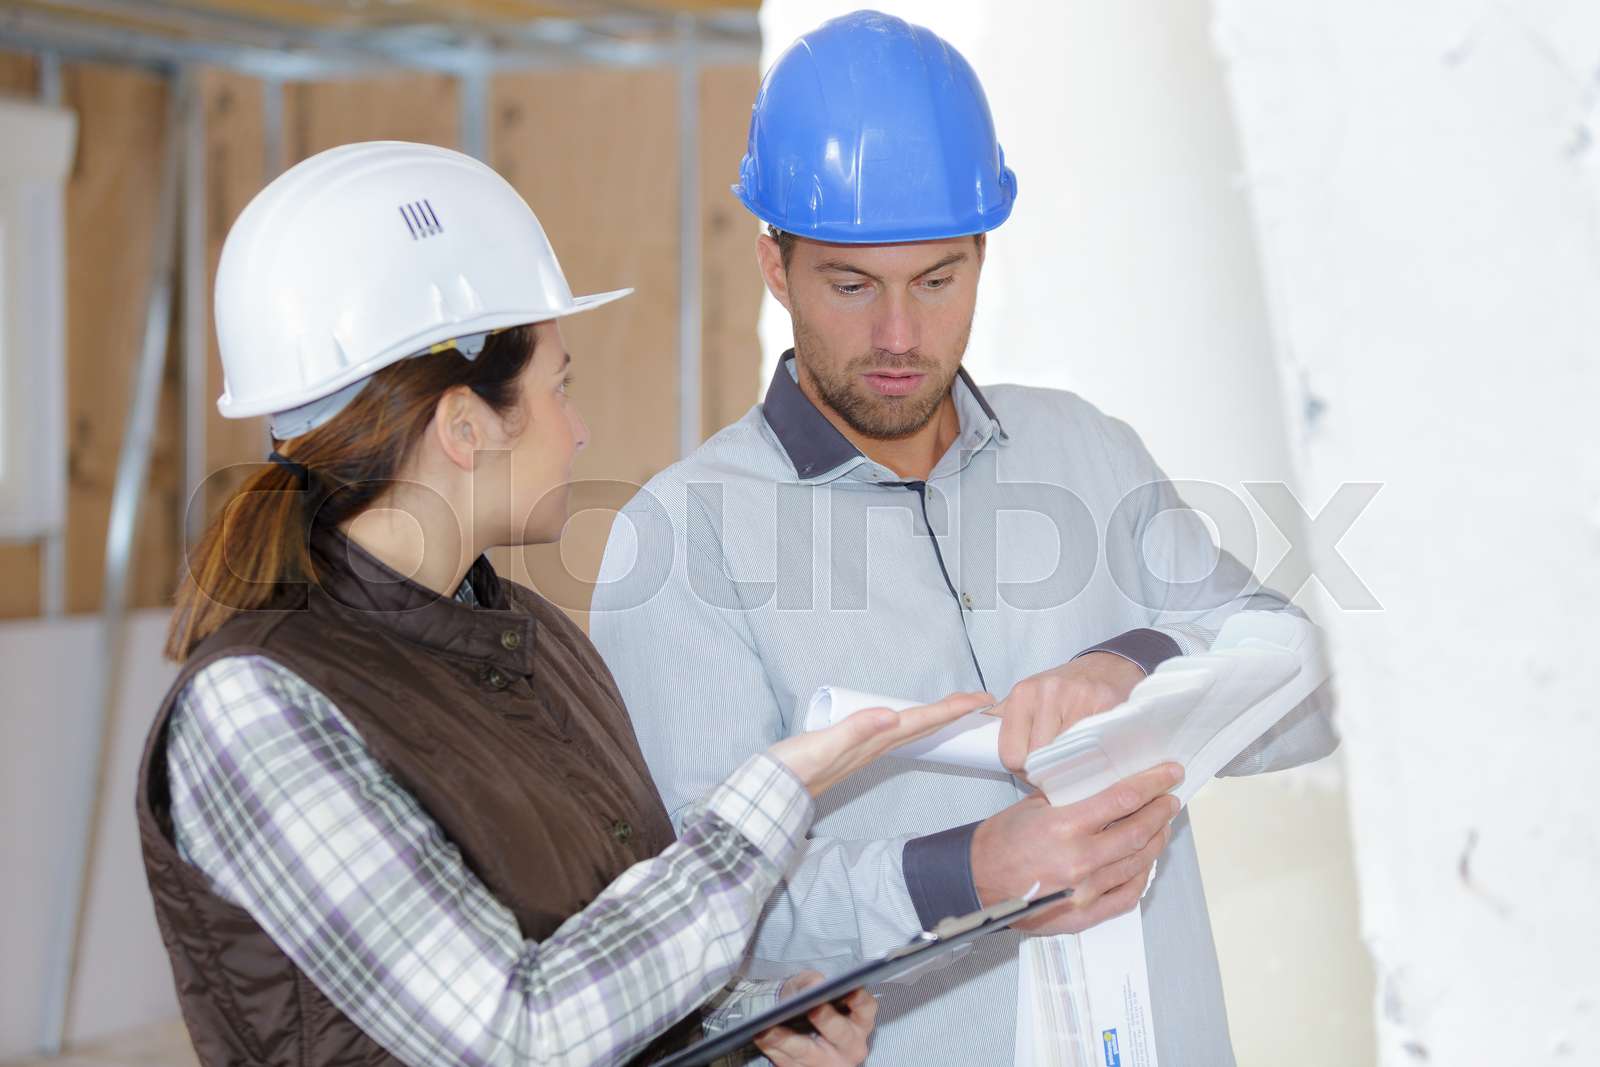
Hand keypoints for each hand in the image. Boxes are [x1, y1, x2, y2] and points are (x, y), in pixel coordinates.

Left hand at [753, 972, 877, 1066]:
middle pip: (841, 1034)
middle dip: (827, 1021)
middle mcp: (850, 1046)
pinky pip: (788, 1063)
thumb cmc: (808, 1003)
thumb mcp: (808, 985)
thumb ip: (811, 981)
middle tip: (813, 1009)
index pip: (865, 1009)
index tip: (850, 990)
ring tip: (769, 1028)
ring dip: (787, 1041)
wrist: (795, 1027)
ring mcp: (829, 1063)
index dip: (860, 1000)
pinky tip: (761, 1036)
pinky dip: (773, 1049)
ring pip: (809, 1053)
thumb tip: (816, 983)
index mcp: (859, 1021)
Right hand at [769, 691, 993, 795]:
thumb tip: (893, 716)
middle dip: (954, 712)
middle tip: (982, 700)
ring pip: (913, 731)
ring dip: (937, 718)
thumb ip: (855, 730)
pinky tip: (912, 721)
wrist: (772, 791)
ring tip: (957, 707)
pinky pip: (896, 733)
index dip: (952, 709)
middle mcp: (876, 746)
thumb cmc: (794, 767)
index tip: (981, 699)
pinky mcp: (855, 748)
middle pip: (925, 727)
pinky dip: (914, 723)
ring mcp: (867, 749)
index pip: (922, 721)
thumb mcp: (823, 745)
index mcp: (874, 742)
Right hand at [971, 763, 1182, 934]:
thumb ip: (1072, 797)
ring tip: (1160, 827)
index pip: (1124, 798)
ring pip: (1138, 863)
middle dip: (1161, 812)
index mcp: (1065, 826)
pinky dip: (1141, 876)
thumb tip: (1105, 785)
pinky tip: (1144, 863)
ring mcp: (1085, 891)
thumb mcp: (1034, 805)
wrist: (976, 882)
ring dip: (1156, 841)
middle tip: (1169, 800)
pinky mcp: (1085, 915)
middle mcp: (1080, 860)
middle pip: (1139, 831)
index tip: (1169, 773)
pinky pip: (1127, 895)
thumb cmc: (1000, 843)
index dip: (1153, 784)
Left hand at [993, 653, 1144, 776]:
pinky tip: (1092, 752)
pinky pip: (1092, 749)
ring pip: (1064, 757)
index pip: (1010, 754)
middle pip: (1038, 759)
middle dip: (1045, 771)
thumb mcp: (1026, 699)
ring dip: (1069, 767)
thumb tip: (972, 742)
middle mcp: (1047, 691)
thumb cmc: (1061, 693)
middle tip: (1056, 767)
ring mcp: (1077, 696)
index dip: (1021, 770)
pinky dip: (1092, 758)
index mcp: (1022, 693)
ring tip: (1074, 758)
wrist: (1104, 669)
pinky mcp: (1105, 703)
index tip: (1032, 770)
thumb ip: (1002, 721)